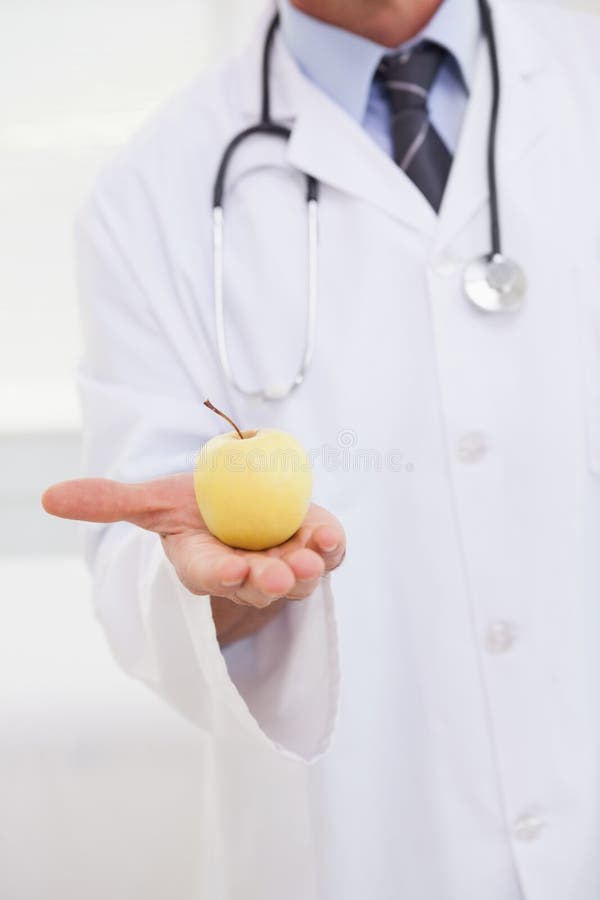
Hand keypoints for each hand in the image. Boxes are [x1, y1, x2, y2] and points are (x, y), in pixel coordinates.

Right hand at [41, 474, 345, 611]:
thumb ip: (110, 501)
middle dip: (268, 582)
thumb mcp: (155, 501)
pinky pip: (327, 554)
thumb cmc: (197, 507)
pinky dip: (332, 547)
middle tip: (279, 577)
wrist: (244, 501)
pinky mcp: (314, 549)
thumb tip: (48, 498)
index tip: (227, 572)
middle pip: (257, 584)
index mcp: (204, 564)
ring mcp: (284, 564)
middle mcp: (246, 572)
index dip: (218, 573)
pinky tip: (331, 537)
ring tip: (312, 558)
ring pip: (298, 577)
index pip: (208, 573)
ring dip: (306, 570)